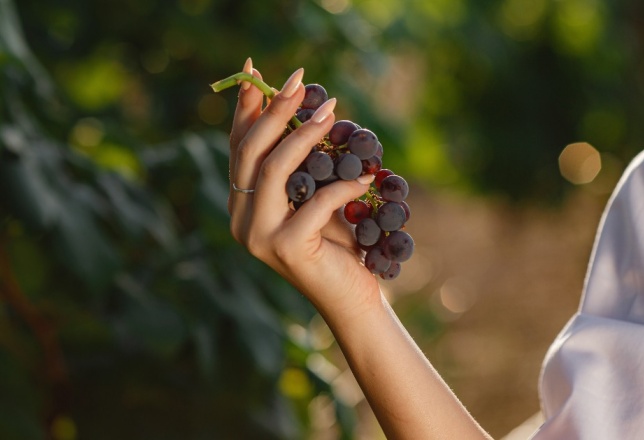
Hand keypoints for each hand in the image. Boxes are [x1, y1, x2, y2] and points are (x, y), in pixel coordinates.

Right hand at [227, 59, 381, 319]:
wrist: (351, 299)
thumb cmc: (336, 246)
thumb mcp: (313, 197)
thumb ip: (301, 165)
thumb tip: (310, 108)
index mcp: (241, 205)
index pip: (238, 148)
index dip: (247, 109)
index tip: (258, 70)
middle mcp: (241, 220)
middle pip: (250, 153)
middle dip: (274, 111)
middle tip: (301, 81)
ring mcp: (259, 237)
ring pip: (273, 172)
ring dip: (304, 136)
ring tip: (331, 110)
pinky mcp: (288, 249)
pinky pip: (316, 203)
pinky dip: (343, 185)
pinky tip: (367, 174)